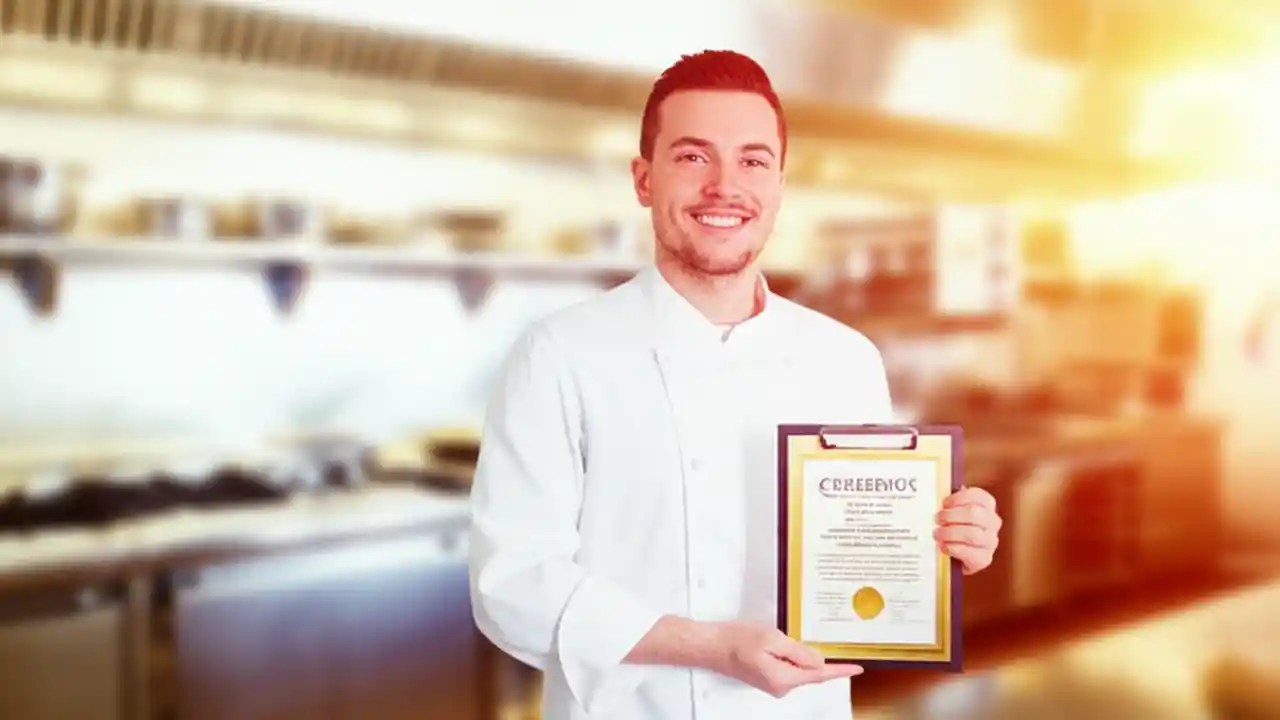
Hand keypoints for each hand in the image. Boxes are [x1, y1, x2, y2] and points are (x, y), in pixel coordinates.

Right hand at [710, 621, 862, 697]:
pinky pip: (786, 666)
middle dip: (803, 651)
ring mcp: (774, 685)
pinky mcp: (768, 679)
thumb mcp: (772, 639)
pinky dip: (783, 654)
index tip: (857, 668)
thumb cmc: (736, 640)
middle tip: (780, 637)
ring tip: (765, 639)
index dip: (840, 670)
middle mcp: (781, 687)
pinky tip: (765, 645)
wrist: (711, 646)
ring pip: (796, 666)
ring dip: (789, 650)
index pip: (820, 675)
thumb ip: (799, 652)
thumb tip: (819, 661)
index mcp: (784, 678)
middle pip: (808, 669)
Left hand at [935, 486, 1001, 574]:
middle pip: (974, 514)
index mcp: (986, 505)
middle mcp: (992, 522)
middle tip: (937, 519)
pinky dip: (952, 548)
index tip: (944, 503)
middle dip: (951, 516)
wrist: (958, 555)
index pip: (978, 496)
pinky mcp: (984, 558)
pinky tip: (943, 546)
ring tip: (937, 534)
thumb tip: (938, 493)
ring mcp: (990, 541)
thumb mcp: (953, 511)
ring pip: (972, 535)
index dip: (959, 498)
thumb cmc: (954, 527)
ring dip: (950, 533)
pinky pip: (969, 552)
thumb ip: (949, 502)